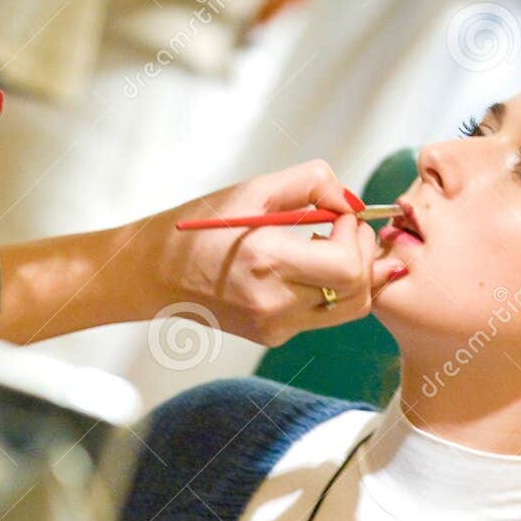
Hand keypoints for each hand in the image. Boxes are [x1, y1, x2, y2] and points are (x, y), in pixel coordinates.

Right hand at [155, 159, 409, 347]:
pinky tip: (309, 265)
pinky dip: (331, 288)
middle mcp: (275, 303)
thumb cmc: (200, 226)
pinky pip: (323, 315)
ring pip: (349, 310)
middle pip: (357, 292)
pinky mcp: (274, 336)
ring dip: (355, 276)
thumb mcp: (253, 190)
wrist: (156, 275)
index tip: (341, 214)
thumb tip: (351, 199)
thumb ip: (310, 184)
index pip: (346, 265)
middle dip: (365, 255)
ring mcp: (276, 326)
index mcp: (267, 262)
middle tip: (348, 228)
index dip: (356, 236)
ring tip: (334, 246)